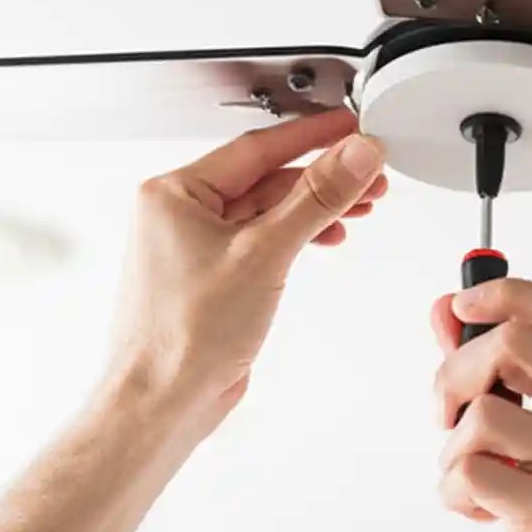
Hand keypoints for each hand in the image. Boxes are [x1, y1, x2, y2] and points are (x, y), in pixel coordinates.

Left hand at [109, 109, 386, 431]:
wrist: (162, 403)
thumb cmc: (180, 338)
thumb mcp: (263, 255)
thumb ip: (314, 199)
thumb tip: (352, 157)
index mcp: (174, 193)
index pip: (257, 147)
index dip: (313, 136)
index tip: (352, 129)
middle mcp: (180, 214)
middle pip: (266, 177)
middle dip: (323, 176)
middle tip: (369, 171)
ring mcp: (196, 246)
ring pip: (268, 210)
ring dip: (315, 206)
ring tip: (361, 204)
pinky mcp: (214, 276)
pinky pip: (263, 239)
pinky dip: (298, 235)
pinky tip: (325, 237)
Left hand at [431, 280, 531, 531]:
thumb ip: (497, 371)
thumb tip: (445, 309)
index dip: (510, 292)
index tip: (461, 303)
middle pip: (513, 343)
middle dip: (453, 375)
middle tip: (446, 417)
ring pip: (480, 412)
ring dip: (453, 449)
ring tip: (476, 479)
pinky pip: (467, 471)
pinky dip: (454, 493)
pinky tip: (482, 513)